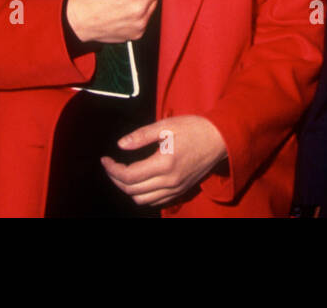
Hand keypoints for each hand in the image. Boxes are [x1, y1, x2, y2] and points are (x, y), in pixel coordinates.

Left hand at [101, 115, 227, 206]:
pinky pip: (155, 201)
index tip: (105, 159)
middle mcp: (169, 181)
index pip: (128, 175)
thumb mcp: (166, 126)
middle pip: (132, 190)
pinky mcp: (180, 191)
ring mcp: (175, 189)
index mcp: (164, 164)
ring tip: (123, 174)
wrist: (221, 139)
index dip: (112, 169)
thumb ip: (141, 136)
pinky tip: (140, 181)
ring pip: (142, 200)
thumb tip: (120, 145)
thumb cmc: (195, 128)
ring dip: (128, 189)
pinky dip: (142, 195)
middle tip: (111, 165)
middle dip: (116, 179)